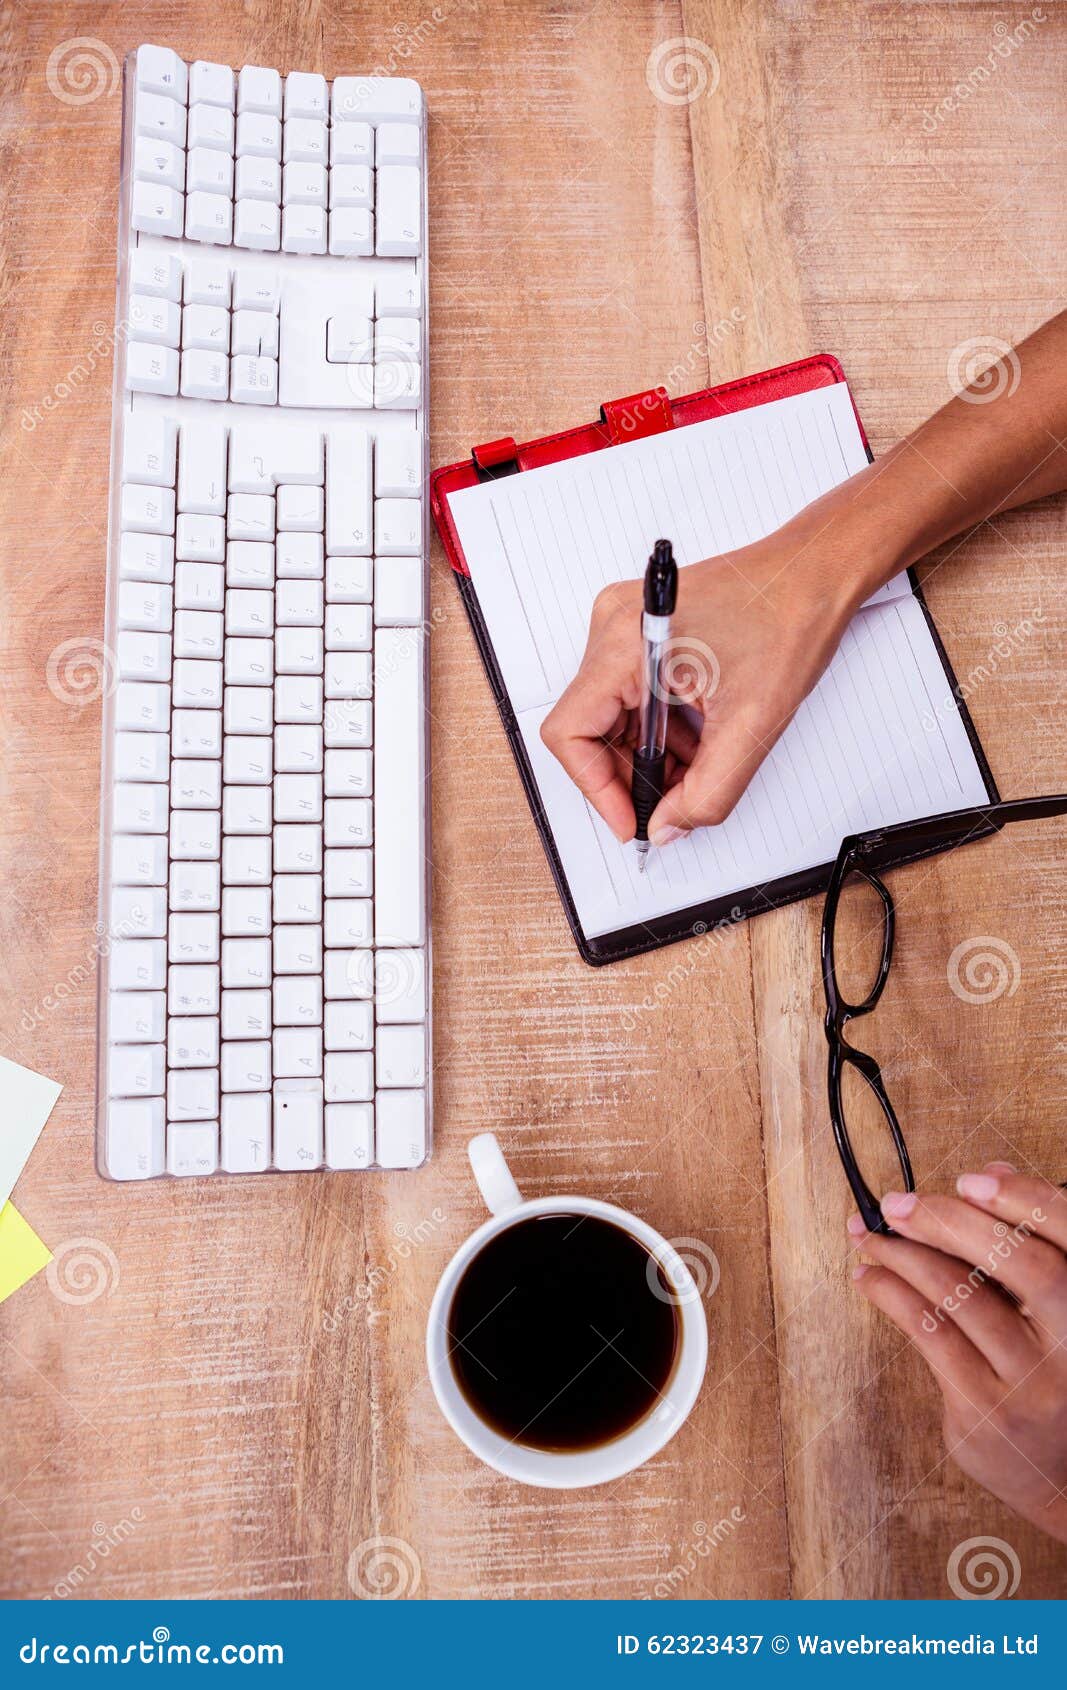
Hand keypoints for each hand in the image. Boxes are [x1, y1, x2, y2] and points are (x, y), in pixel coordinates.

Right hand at [539, 510, 872, 842]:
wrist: (814, 575)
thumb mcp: (750, 725)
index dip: (597, 787)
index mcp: (626, 643)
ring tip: (696, 768)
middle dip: (630, 774)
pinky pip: (630, 696)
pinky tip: (696, 740)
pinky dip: (658, 730)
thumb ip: (706, 793)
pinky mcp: (641, 631)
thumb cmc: (789, 618)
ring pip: (611, 716)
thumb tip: (667, 826)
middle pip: (590, 727)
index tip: (630, 817)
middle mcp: (612, 628)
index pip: (571, 732)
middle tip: (669, 804)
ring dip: (649, 755)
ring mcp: (623, 626)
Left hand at [850, 1166, 1066, 1543]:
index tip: (970, 1181)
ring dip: (905, 1257)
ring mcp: (1034, 1385)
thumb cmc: (1056, 1374)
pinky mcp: (987, 1414)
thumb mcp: (1057, 1310)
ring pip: (964, 1300)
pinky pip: (931, 1340)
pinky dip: (893, 1298)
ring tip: (869, 1237)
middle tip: (898, 1205)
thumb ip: (1031, 1242)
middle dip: (952, 1223)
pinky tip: (870, 1278)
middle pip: (1023, 1265)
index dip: (1025, 1200)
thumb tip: (987, 1177)